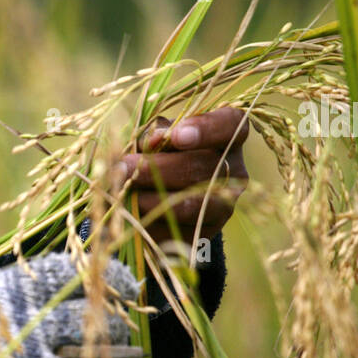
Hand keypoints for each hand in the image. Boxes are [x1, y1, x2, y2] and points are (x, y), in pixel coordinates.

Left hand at [113, 106, 250, 244]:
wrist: (162, 202)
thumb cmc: (159, 155)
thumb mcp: (156, 137)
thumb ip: (154, 133)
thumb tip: (153, 140)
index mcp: (227, 137)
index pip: (230, 124)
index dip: (206, 128)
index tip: (176, 135)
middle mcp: (234, 171)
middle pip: (201, 167)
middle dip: (157, 167)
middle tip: (123, 167)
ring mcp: (224, 205)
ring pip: (191, 204)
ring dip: (150, 198)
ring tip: (123, 191)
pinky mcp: (207, 233)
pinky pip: (177, 229)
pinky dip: (149, 221)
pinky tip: (131, 214)